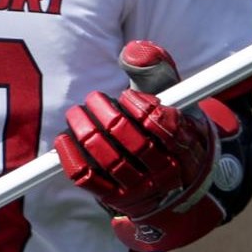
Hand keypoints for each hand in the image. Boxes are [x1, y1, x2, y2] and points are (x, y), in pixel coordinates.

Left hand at [55, 41, 239, 250]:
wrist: (175, 182)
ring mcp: (141, 190)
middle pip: (135, 144)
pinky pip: (89, 180)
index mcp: (187, 146)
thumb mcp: (174, 98)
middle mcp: (167, 173)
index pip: (165, 127)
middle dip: (108, 116)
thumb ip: (158, 69)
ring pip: (111, 160)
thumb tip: (133, 52)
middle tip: (94, 99)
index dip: (140, 107)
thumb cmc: (168, 128)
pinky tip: (63, 137)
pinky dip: (72, 157)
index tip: (125, 96)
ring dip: (88, 132)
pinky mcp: (116, 199)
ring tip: (77, 113)